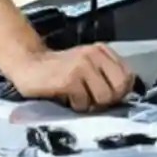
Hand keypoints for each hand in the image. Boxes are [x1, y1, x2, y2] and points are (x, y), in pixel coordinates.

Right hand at [7, 44, 134, 111]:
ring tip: (78, 97)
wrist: (29, 64)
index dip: (120, 92)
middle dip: (108, 100)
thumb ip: (106, 75)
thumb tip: (125, 95)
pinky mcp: (69, 79)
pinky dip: (75, 105)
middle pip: (119, 88)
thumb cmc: (61, 70)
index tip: (107, 95)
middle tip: (92, 100)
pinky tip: (66, 97)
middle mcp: (95, 54)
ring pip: (103, 97)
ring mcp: (82, 65)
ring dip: (90, 104)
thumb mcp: (88, 66)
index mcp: (102, 51)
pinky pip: (84, 102)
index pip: (128, 76)